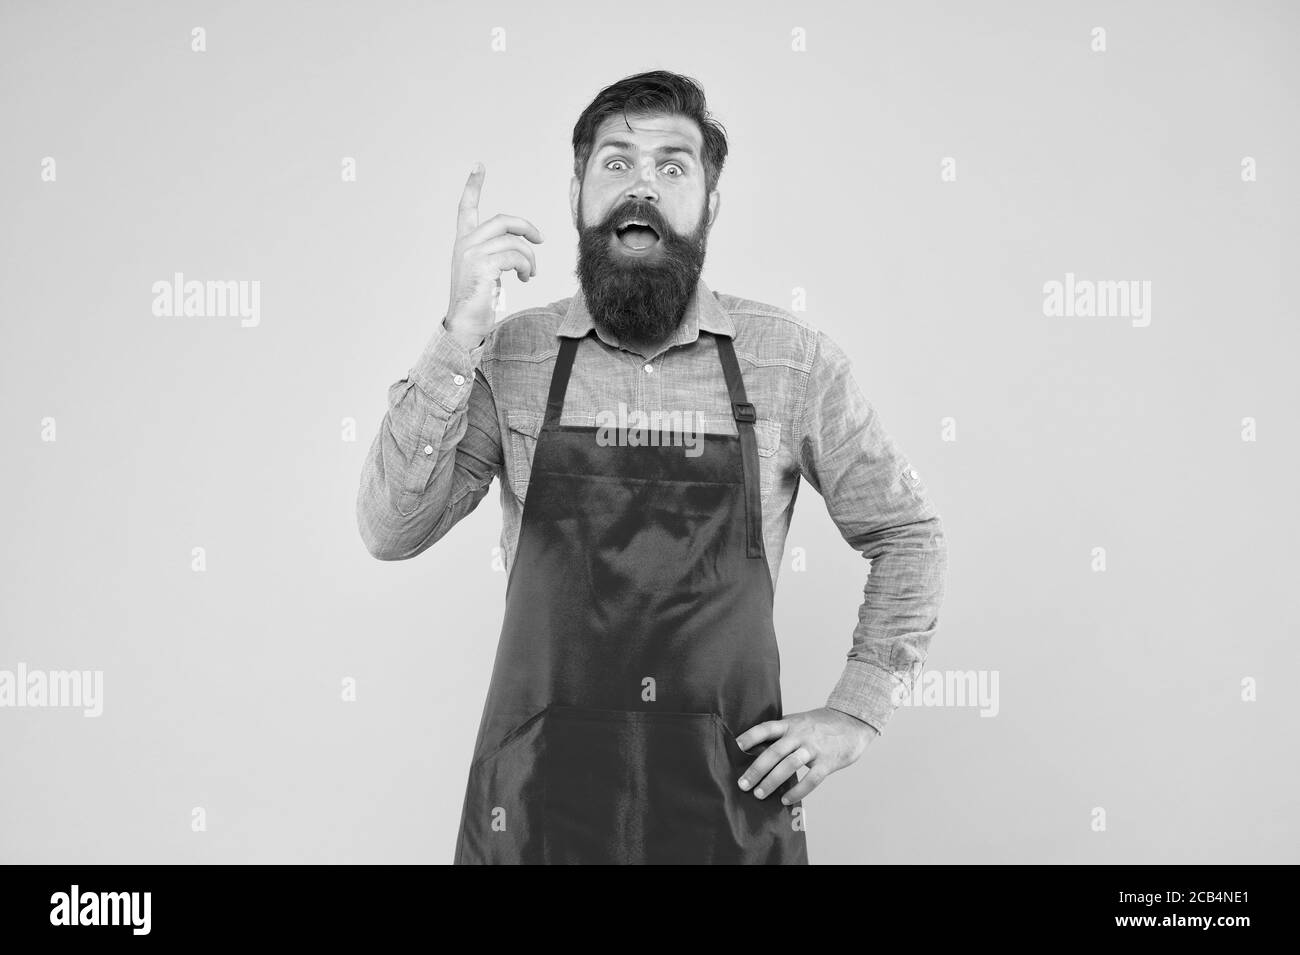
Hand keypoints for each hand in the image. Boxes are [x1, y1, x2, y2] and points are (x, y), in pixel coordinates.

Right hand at [444, 163, 544, 343]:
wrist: (465, 325)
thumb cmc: (477, 303)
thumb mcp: (485, 273)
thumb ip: (496, 255)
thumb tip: (522, 248)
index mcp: (463, 243)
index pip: (466, 208)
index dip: (473, 186)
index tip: (478, 166)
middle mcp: (465, 244)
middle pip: (503, 220)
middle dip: (527, 227)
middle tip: (540, 240)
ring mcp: (472, 253)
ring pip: (514, 242)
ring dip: (529, 258)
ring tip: (529, 274)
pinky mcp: (482, 265)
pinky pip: (515, 256)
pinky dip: (525, 267)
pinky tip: (525, 279)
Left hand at [735, 707, 877, 803]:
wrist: (853, 722)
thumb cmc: (820, 725)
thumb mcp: (799, 722)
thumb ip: (781, 733)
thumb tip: (754, 749)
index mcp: (790, 723)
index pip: (766, 728)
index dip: (750, 736)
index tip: (736, 747)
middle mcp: (800, 734)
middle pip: (774, 751)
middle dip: (756, 769)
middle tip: (743, 784)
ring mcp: (814, 748)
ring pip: (790, 765)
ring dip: (772, 781)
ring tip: (759, 794)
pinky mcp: (828, 762)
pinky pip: (811, 779)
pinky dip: (798, 790)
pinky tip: (786, 800)